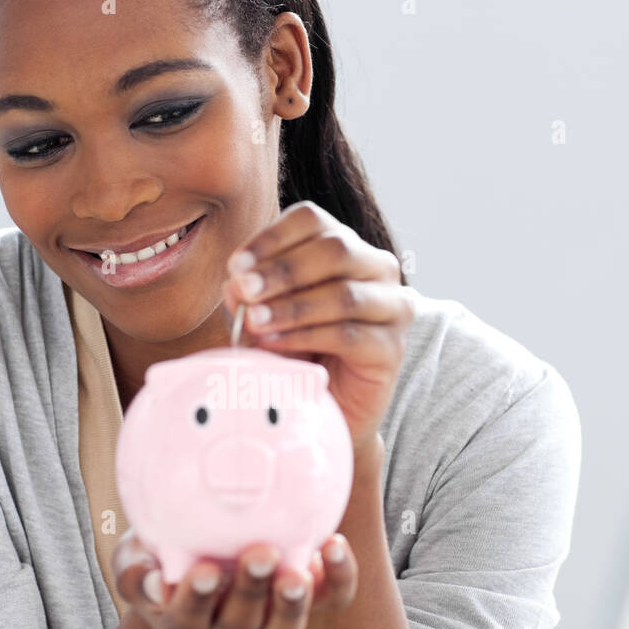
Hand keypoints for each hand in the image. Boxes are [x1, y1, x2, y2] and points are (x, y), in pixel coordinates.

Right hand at [112, 526, 357, 628]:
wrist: (201, 560)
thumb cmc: (158, 558)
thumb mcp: (133, 562)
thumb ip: (135, 573)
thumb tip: (154, 582)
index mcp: (183, 622)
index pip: (188, 618)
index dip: (197, 598)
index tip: (204, 570)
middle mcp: (229, 627)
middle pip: (242, 621)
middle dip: (252, 589)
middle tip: (261, 554)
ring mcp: (268, 619)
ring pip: (286, 625)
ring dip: (294, 600)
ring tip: (299, 571)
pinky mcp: (303, 601)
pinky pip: (329, 598)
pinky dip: (338, 578)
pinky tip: (334, 543)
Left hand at [222, 200, 414, 456]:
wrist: (327, 407)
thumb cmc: (296, 352)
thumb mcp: (263, 316)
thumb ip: (250, 297)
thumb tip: (235, 284)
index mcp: (345, 246)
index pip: (313, 220)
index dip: (272, 237)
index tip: (236, 265)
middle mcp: (377, 268)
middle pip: (335, 249)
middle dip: (283, 270)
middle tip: (244, 290)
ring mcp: (392, 307)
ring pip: (343, 293)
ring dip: (292, 306)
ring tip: (254, 321)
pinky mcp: (392, 348)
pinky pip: (348, 335)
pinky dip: (306, 336)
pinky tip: (275, 343)